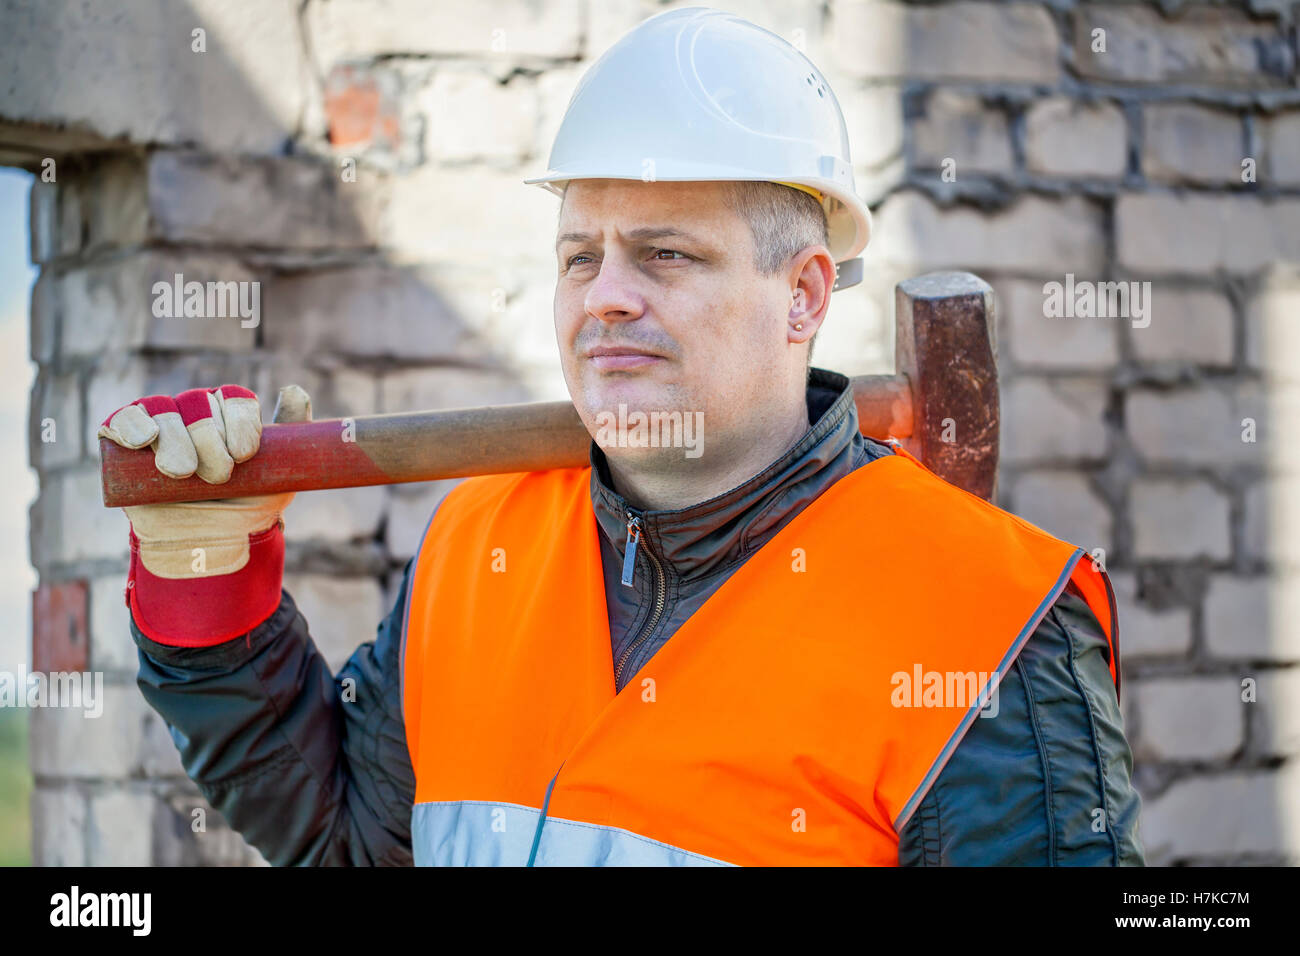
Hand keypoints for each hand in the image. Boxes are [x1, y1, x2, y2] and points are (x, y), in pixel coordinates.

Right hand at [98, 384, 312, 645]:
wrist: (207, 545)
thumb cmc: (246, 504)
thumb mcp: (278, 473)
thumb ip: (292, 434)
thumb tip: (294, 389)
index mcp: (228, 413)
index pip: (232, 398)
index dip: (238, 421)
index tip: (243, 455)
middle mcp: (193, 411)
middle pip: (198, 402)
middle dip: (209, 438)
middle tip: (218, 476)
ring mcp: (158, 424)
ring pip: (163, 409)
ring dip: (176, 438)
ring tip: (183, 472)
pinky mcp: (124, 442)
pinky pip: (124, 419)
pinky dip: (133, 424)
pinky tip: (145, 439)